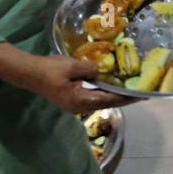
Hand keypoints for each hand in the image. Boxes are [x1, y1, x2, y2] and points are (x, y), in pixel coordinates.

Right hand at [20, 55, 135, 111]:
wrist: (30, 74)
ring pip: (100, 100)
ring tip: (129, 87)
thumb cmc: (50, 70)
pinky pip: (93, 97)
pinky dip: (104, 92)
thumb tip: (102, 69)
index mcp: (82, 101)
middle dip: (123, 97)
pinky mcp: (72, 100)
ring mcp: (76, 105)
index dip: (127, 97)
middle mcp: (81, 107)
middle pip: (107, 103)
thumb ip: (89, 69)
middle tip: (140, 90)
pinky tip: (110, 85)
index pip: (110, 100)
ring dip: (114, 95)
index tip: (142, 95)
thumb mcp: (71, 66)